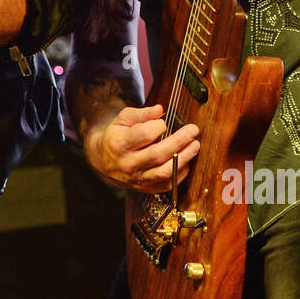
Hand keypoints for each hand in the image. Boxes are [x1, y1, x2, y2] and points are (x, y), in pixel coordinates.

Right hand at [82, 104, 198, 192]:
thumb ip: (141, 114)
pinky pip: (167, 184)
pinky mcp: (146, 188)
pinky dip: (180, 173)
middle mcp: (128, 164)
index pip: (144, 135)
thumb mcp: (122, 120)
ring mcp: (137, 179)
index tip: (163, 122)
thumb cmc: (116, 136)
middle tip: (193, 130)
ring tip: (195, 145)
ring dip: (184, 158)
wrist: (103, 161)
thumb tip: (160, 109)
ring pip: (164, 172)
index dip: (158, 126)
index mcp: (119, 144)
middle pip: (158, 154)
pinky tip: (187, 160)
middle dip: (179, 141)